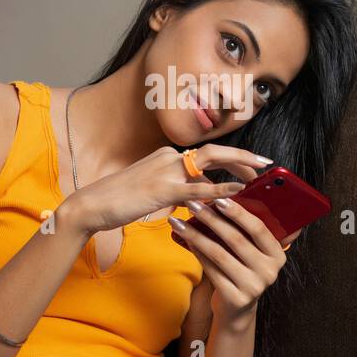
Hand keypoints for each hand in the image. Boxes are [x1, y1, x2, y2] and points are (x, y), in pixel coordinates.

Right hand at [63, 143, 270, 236]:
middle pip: (213, 150)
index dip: (231, 158)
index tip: (251, 165)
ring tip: (260, 175)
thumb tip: (196, 199)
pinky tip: (239, 192)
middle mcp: (168, 157)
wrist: (91, 206)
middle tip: (266, 164)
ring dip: (238, 165)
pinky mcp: (162, 189)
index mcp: (166, 156)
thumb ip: (174, 191)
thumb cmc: (118, 202)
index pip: (205, 153)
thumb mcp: (150, 191)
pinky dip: (220, 188)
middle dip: (242, 156)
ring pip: (210, 162)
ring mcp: (166, 170)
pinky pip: (198, 187)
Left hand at [171, 195, 302, 325]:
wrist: (237, 308)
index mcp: (278, 254)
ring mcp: (253, 286)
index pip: (259, 228)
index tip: (219, 198)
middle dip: (211, 219)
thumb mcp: (251, 252)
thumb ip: (246, 232)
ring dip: (197, 235)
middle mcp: (269, 271)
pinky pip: (211, 269)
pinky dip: (197, 252)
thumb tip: (225, 198)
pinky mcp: (235, 297)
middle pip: (236, 239)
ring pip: (219, 254)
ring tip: (180, 222)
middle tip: (193, 204)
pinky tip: (185, 240)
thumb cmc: (242, 270)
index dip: (238, 213)